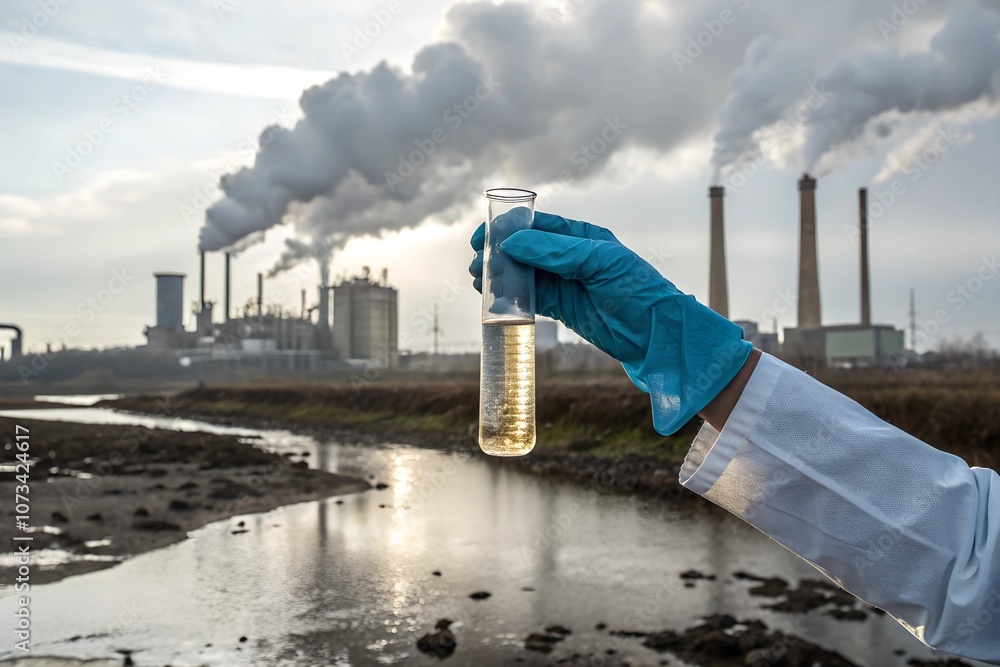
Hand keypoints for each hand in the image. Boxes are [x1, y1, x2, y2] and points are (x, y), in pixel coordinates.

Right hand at [469, 211, 750, 433]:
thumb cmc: (636, 290)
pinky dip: (509, 297)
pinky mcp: (562, 308)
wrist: (656, 335)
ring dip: (499, 276)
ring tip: (478, 280)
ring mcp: (565, 283)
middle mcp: (570, 257)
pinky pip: (529, 298)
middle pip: (524, 250)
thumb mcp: (597, 262)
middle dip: (498, 253)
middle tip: (476, 262)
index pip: (536, 226)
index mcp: (581, 237)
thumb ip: (554, 251)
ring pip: (523, 274)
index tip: (484, 235)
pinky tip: (492, 298)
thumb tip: (512, 243)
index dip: (507, 228)